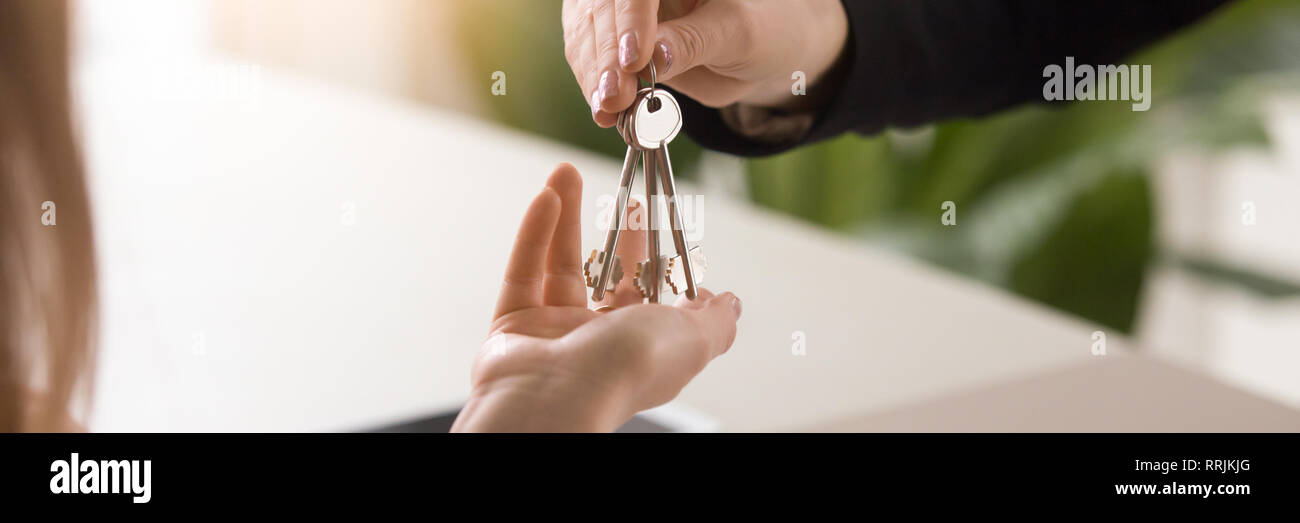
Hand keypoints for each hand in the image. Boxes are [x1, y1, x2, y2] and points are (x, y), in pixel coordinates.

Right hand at [451, 164, 741, 431]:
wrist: (552, 398)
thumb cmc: (623, 371)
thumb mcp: (692, 340)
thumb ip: (716, 321)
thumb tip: (731, 303)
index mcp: (643, 347)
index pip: (657, 300)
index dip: (663, 264)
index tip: (668, 230)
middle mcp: (599, 342)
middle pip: (610, 277)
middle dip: (620, 235)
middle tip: (626, 200)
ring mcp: (553, 334)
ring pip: (559, 265)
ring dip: (563, 216)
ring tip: (566, 171)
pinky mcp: (514, 324)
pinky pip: (523, 270)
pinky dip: (533, 233)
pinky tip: (547, 196)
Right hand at [562, 0, 849, 126]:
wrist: (751, 50)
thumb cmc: (757, 32)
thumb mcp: (739, 36)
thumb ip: (695, 42)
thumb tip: (654, 56)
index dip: (631, 19)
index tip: (633, 61)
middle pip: (605, 6)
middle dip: (606, 55)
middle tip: (615, 98)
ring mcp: (621, 4)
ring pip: (587, 27)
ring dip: (593, 72)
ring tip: (606, 110)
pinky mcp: (607, 29)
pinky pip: (586, 49)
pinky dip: (591, 80)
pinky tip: (602, 108)